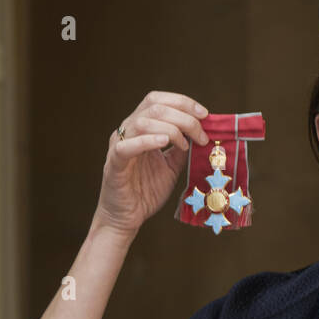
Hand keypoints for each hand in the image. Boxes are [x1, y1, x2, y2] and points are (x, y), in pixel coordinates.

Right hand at [93, 91, 209, 238]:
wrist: (127, 218)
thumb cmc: (146, 192)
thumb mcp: (171, 167)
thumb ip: (181, 150)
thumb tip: (199, 135)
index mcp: (141, 128)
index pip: (159, 100)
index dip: (183, 102)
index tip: (204, 114)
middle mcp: (128, 131)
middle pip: (154, 106)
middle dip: (183, 116)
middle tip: (201, 134)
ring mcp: (119, 145)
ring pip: (144, 122)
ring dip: (171, 129)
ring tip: (185, 145)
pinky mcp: (114, 163)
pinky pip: (127, 146)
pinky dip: (147, 141)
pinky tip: (164, 143)